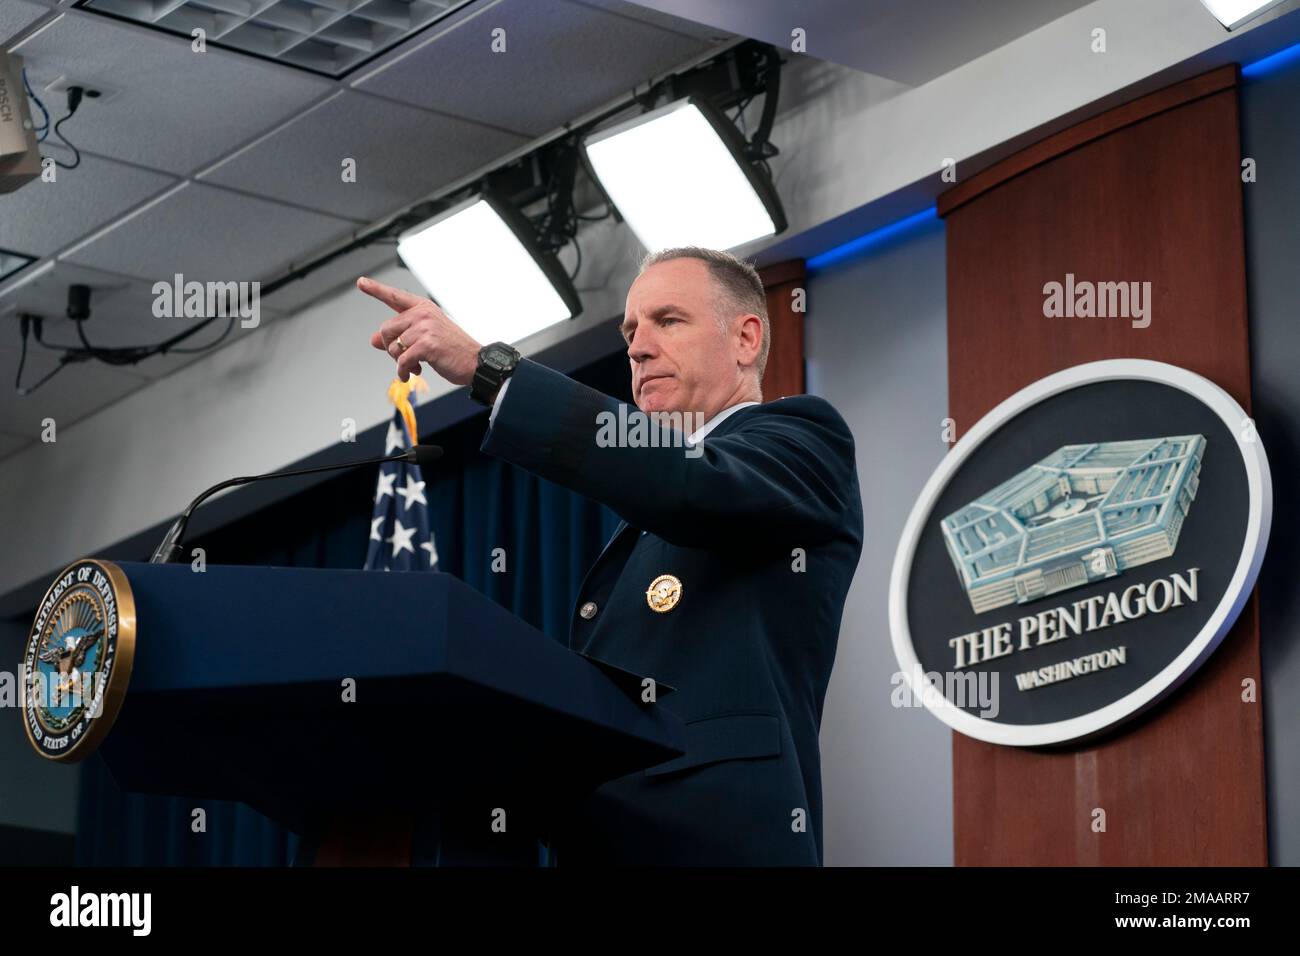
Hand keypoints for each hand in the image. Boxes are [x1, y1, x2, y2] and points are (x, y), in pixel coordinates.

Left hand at [358, 276, 480, 384]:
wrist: (475, 362)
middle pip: (386, 329)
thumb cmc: (452, 349)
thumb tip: (373, 340)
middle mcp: (423, 314)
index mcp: (424, 308)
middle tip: (404, 358)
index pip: (395, 297)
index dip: (376, 289)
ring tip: (414, 366)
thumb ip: (399, 335)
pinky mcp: (427, 345)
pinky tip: (412, 373)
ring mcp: (425, 328)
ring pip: (393, 346)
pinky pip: (402, 360)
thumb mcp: (425, 337)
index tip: (361, 282)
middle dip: (391, 348)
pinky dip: (403, 371)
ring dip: (400, 362)